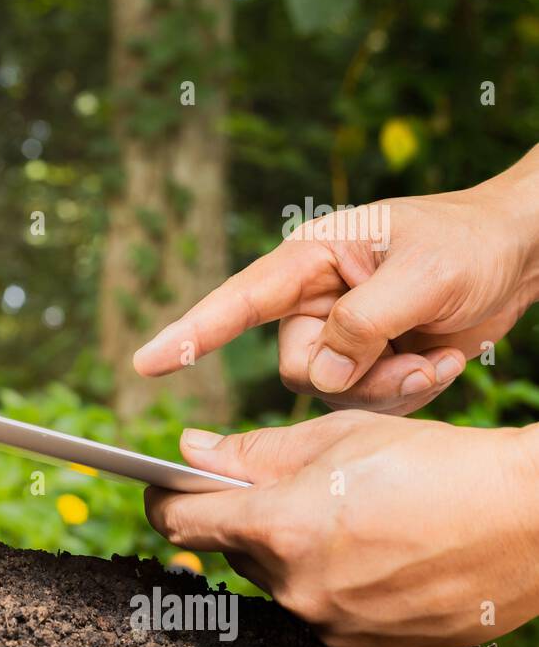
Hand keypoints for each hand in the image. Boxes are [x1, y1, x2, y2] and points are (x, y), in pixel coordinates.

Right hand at [133, 151, 538, 414]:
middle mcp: (313, 300)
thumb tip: (322, 375)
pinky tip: (440, 358)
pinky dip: (407, 392)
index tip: (145, 363)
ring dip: (389, 387)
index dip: (190, 333)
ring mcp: (339, 334)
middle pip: (296, 367)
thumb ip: (363, 325)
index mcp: (311, 259)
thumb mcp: (423, 276)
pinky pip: (364, 403)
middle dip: (356, 375)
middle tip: (413, 355)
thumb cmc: (470, 243)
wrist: (522, 254)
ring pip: (330, 394)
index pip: (238, 300)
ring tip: (435, 354)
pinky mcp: (366, 362)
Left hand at [145, 411, 538, 646]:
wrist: (530, 521)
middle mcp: (297, 587)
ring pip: (279, 583)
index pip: (182, 522)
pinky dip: (330, 584)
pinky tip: (373, 555)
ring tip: (350, 520)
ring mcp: (331, 625)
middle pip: (233, 552)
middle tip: (291, 491)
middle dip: (246, 520)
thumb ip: (251, 452)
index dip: (163, 501)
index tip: (160, 491)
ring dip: (292, 553)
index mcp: (280, 528)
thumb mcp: (336, 437)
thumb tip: (188, 453)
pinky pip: (321, 612)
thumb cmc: (435, 465)